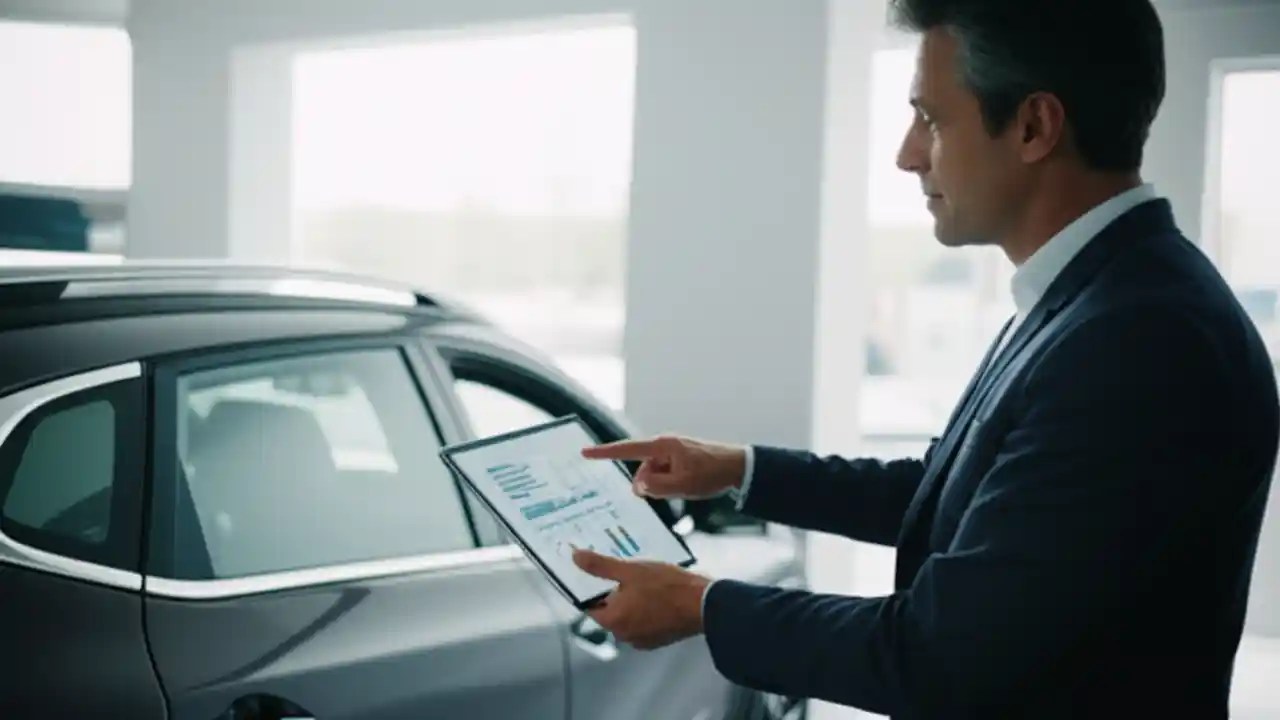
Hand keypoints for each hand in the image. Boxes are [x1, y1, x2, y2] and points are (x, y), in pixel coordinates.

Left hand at [572, 548, 710, 649]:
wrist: (705, 605)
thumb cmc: (667, 587)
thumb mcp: (631, 570)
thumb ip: (601, 566)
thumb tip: (575, 557)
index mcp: (613, 621)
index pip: (589, 605)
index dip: (589, 587)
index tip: (594, 571)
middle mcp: (624, 635)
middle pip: (609, 610)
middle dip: (613, 591)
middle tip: (621, 569)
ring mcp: (642, 639)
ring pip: (628, 615)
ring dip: (631, 599)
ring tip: (641, 577)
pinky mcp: (659, 639)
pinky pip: (643, 621)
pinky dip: (645, 608)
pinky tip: (656, 591)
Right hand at [582, 435, 745, 499]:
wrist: (738, 466)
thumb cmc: (711, 472)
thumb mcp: (681, 485)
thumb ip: (655, 487)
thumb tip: (638, 486)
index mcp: (662, 446)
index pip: (626, 449)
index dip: (603, 453)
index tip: (584, 453)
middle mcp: (664, 446)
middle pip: (642, 470)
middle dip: (651, 484)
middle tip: (675, 489)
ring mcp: (672, 452)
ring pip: (654, 475)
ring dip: (664, 486)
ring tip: (687, 487)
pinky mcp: (679, 459)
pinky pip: (665, 475)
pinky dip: (671, 483)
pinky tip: (688, 486)